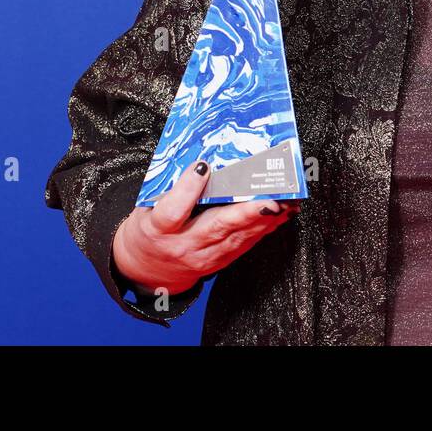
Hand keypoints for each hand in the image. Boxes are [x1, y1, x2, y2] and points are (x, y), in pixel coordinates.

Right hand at [112, 160, 300, 296]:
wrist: (148, 269)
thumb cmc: (149, 231)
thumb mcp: (147, 207)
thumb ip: (170, 187)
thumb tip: (199, 161)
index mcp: (159, 228)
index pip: (172, 211)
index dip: (188, 189)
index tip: (202, 167)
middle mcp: (184, 245)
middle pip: (216, 228)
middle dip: (246, 213)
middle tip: (269, 199)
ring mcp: (203, 257)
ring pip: (237, 237)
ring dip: (263, 220)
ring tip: (284, 203)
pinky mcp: (219, 262)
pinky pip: (244, 244)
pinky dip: (263, 228)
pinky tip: (278, 216)